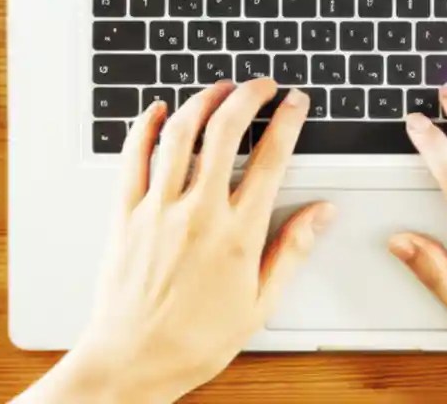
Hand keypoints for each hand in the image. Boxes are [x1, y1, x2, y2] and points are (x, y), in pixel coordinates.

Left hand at [15, 80, 333, 403]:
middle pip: (225, 130)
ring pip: (180, 133)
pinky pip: (133, 156)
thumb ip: (293, 249)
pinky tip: (158, 110)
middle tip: (260, 84)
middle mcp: (198, 212)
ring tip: (220, 88)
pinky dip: (146, 125)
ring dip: (203, 100)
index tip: (294, 102)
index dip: (287, 120)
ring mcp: (157, 209)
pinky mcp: (124, 214)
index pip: (271, 158)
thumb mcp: (261, 302)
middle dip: (248, 95)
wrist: (132, 361)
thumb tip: (322, 214)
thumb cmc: (195, 340)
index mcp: (238, 233)